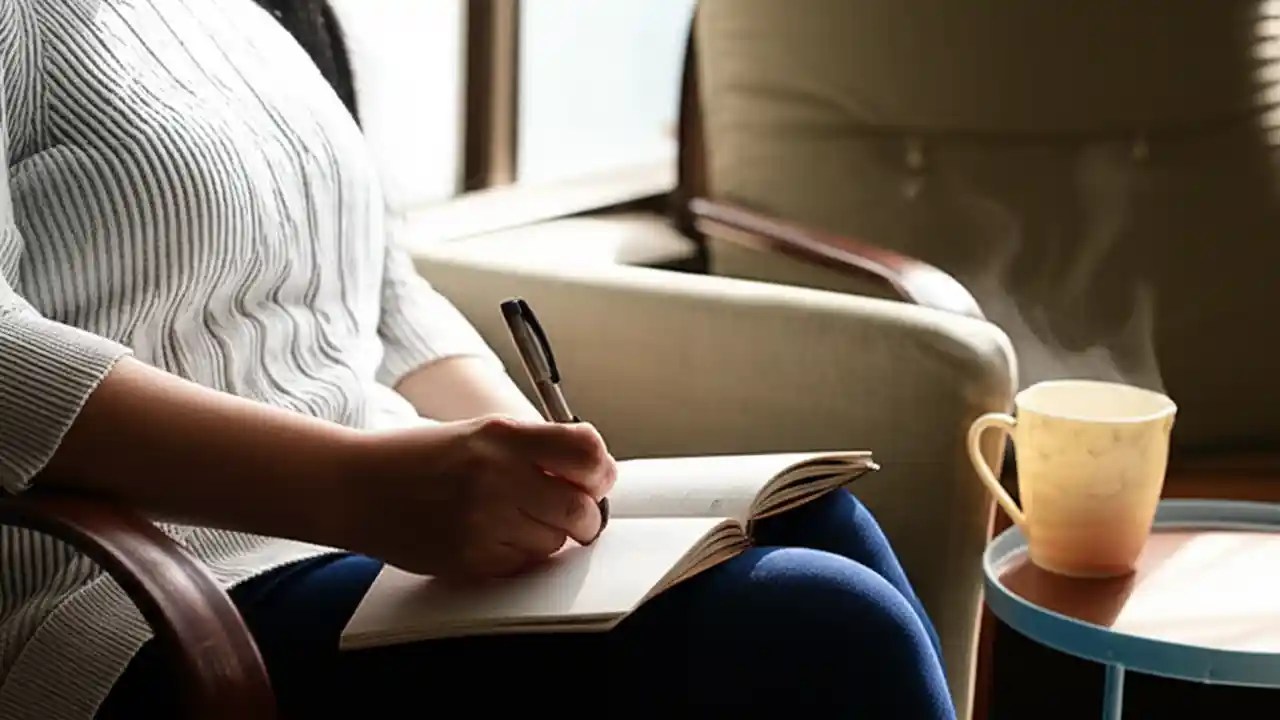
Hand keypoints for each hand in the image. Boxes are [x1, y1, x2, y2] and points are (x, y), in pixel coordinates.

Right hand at [345, 415, 616, 578]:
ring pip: (554, 542)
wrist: (357, 486)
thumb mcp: (479, 432)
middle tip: (575, 514)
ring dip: (548, 536)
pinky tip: (492, 536)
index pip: (585, 451)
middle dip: (586, 517)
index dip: (601, 471)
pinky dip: (519, 555)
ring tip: (514, 519)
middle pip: (580, 509)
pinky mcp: (469, 557)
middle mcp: (496, 475)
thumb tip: (594, 474)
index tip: (597, 479)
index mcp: (503, 435)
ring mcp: (482, 520)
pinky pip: (522, 565)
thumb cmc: (420, 458)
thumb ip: (535, 448)